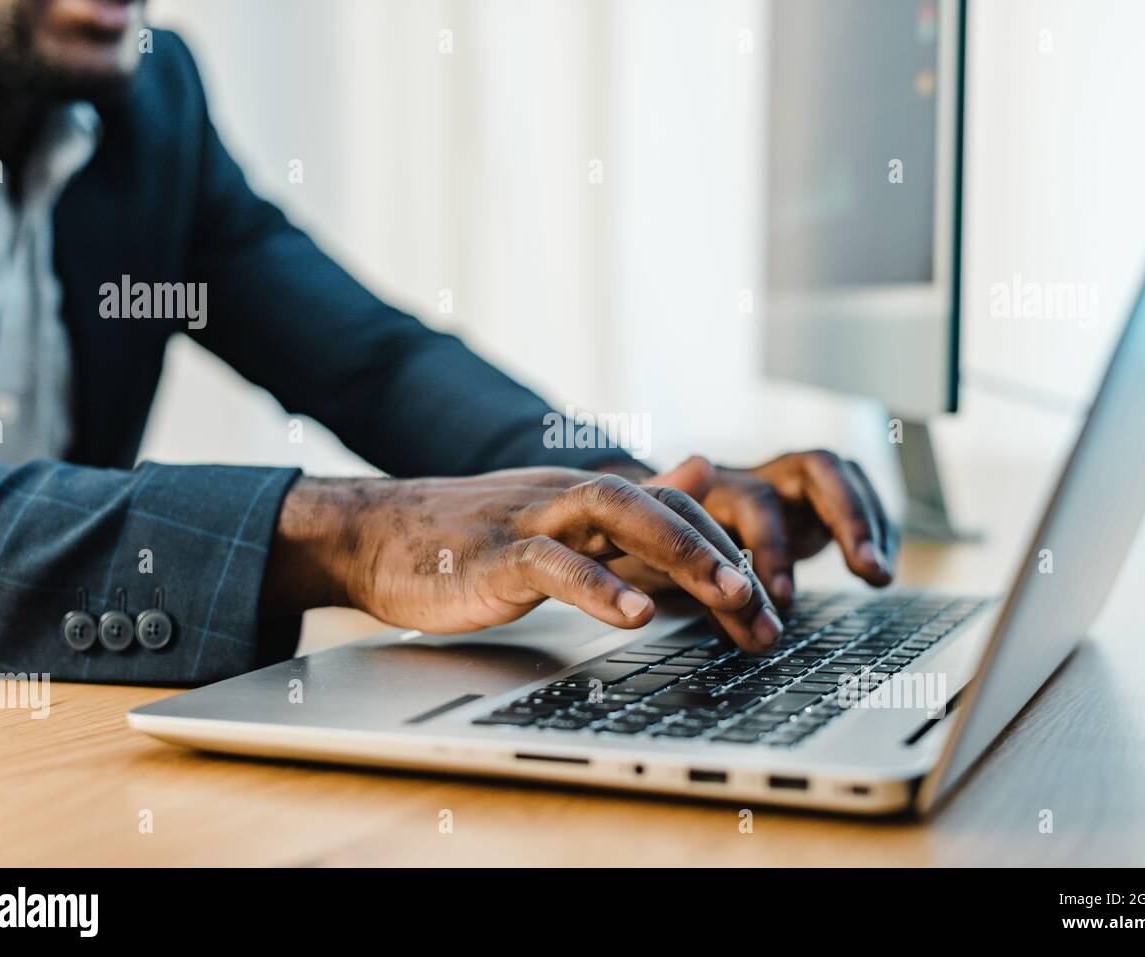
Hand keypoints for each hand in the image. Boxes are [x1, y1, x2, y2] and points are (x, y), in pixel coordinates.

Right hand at [261, 468, 783, 651]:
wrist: (373, 535)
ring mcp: (530, 519)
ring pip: (618, 513)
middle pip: (663, 505)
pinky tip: (635, 616)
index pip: (677, 509)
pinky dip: (598, 585)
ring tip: (732, 595)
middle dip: (724, 553)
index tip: (770, 605)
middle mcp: (568, 498)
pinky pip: (552, 560)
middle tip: (771, 610)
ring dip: (682, 552)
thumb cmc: (465, 543)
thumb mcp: (556, 528)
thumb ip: (626, 519)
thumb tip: (698, 491)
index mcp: (586, 499)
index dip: (729, 550)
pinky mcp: (492, 553)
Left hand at [606, 452, 896, 604]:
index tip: (783, 598)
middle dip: (846, 517)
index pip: (754, 505)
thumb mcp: (667, 556)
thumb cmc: (670, 544)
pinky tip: (880, 568)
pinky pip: (854, 494)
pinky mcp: (813, 496)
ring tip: (879, 573)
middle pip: (814, 468)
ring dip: (867, 521)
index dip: (772, 548)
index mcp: (717, 489)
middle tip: (866, 567)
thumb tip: (720, 618)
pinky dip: (874, 528)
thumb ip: (692, 572)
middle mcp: (759, 476)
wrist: (670, 520)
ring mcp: (789, 481)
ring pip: (839, 474)